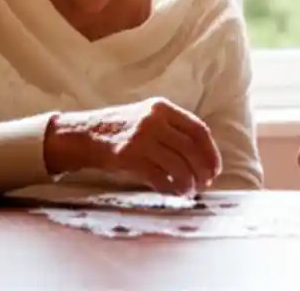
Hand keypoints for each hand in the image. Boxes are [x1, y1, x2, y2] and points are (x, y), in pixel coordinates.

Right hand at [44, 97, 221, 195]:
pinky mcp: (129, 156)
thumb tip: (203, 158)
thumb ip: (173, 129)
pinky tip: (174, 192)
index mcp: (163, 107)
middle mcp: (153, 120)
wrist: (84, 134)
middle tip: (205, 184)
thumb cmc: (121, 129)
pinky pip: (159, 177)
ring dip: (188, 182)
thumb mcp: (148, 117)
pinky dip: (170, 188)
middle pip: (190, 149)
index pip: (198, 130)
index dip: (211, 152)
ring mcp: (140, 137)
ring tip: (189, 191)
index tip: (215, 169)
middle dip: (202, 170)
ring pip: (177, 164)